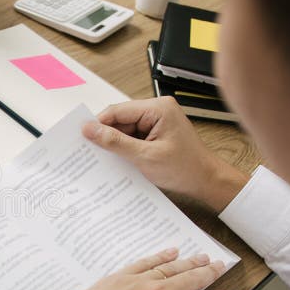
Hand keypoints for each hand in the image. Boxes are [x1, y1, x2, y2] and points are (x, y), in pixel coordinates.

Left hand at [45, 248, 227, 289]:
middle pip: (191, 278)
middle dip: (208, 272)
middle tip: (219, 266)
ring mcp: (137, 282)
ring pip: (170, 267)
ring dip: (189, 262)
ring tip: (202, 257)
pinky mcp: (116, 278)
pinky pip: (145, 262)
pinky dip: (160, 256)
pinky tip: (170, 252)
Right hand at [82, 97, 248, 211]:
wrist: (207, 181)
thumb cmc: (184, 168)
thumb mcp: (145, 157)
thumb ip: (115, 142)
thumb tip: (89, 130)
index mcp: (158, 108)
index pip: (117, 111)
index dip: (98, 124)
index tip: (82, 137)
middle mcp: (157, 109)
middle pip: (119, 119)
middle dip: (107, 136)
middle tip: (91, 152)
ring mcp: (157, 120)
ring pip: (124, 129)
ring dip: (116, 144)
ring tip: (107, 159)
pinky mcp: (156, 131)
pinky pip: (132, 136)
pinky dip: (125, 147)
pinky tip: (120, 159)